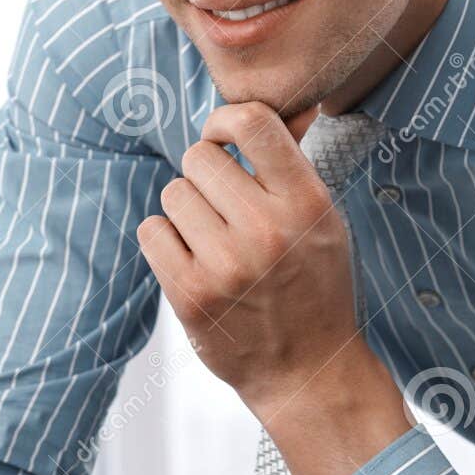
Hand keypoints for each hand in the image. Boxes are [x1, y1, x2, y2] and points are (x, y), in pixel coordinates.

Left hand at [136, 100, 409, 474]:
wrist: (307, 370)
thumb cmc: (313, 285)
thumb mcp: (323, 220)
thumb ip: (293, 164)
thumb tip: (284, 103)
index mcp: (307, 203)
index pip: (252, 123)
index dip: (226, 122)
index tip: (225, 139)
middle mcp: (267, 230)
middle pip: (199, 157)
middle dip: (205, 176)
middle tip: (224, 207)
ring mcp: (226, 265)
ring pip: (172, 194)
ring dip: (185, 211)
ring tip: (212, 239)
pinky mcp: (190, 294)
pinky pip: (151, 231)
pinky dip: (164, 240)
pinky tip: (190, 259)